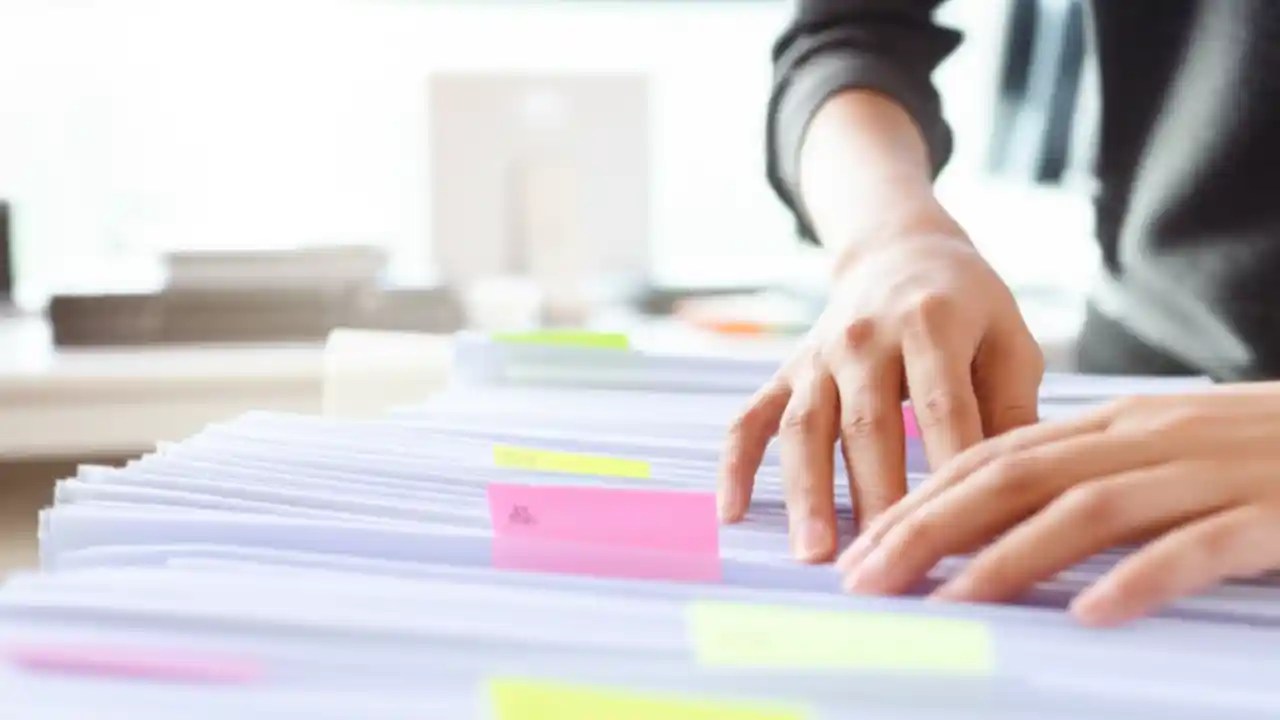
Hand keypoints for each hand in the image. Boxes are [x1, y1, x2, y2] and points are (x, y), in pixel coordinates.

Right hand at [717, 211, 1043, 562]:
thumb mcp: (1010, 340)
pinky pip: (750, 418)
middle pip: (867, 425)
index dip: (949, 468)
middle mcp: (865, 337)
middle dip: (873, 495)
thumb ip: (1014, 410)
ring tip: (813, 554)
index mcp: (931, 323)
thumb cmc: (969, 309)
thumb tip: (1021, 493)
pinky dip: (736, 465)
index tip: (963, 530)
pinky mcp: (786, 372)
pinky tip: (733, 513)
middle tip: (884, 562)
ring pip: (804, 429)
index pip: (941, 406)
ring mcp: (817, 356)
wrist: (899, 252)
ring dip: (806, 492)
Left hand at [838, 383, 1279, 625]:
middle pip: (1015, 478)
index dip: (922, 501)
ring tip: (950, 603)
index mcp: (1116, 427)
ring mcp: (1206, 474)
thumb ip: (1094, 478)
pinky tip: (1093, 614)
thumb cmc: (1264, 453)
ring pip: (1087, 509)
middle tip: (868, 577)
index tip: (865, 545)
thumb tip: (1009, 523)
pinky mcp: (1268, 515)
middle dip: (931, 528)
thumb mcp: (1166, 452)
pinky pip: (1196, 546)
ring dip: (1008, 558)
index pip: (994, 458)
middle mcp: (1146, 441)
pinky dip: (1140, 578)